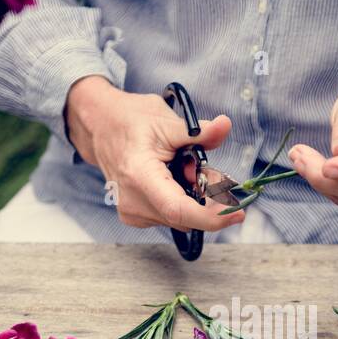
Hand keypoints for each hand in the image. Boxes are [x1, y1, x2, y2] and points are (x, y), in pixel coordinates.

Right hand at [65, 76, 244, 231]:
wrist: (100, 127)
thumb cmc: (130, 120)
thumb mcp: (166, 120)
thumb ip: (199, 131)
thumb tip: (225, 125)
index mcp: (139, 177)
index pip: (180, 210)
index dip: (212, 217)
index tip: (237, 212)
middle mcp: (133, 202)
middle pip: (186, 216)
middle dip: (206, 198)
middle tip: (204, 167)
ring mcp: (132, 213)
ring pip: (181, 218)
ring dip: (193, 197)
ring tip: (182, 167)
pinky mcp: (135, 216)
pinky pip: (171, 216)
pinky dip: (181, 199)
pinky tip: (172, 178)